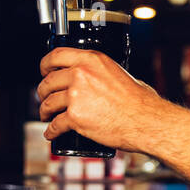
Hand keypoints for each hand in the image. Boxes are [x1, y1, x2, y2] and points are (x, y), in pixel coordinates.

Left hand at [38, 48, 163, 153]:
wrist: (146, 121)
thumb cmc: (140, 101)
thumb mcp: (121, 73)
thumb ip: (103, 73)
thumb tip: (98, 80)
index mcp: (92, 60)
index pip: (56, 55)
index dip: (45, 65)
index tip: (45, 71)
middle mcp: (81, 74)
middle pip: (48, 81)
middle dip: (43, 92)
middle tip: (45, 98)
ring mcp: (76, 95)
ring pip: (48, 103)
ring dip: (44, 111)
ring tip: (47, 116)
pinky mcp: (75, 117)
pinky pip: (55, 124)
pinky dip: (51, 131)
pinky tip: (51, 133)